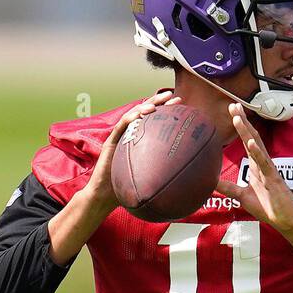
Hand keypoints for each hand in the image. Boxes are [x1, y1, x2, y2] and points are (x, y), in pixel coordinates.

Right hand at [84, 89, 181, 214]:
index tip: (181, 106)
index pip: (155, 122)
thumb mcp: (149, 183)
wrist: (103, 197)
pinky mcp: (111, 142)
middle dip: (158, 102)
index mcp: (140, 142)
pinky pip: (121, 127)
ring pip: (133, 116)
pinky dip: (130, 118)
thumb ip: (163, 177)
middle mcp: (130, 136)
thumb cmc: (126, 192)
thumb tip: (188, 183)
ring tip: (156, 103)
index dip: (167, 112)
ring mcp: (120, 137)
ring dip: (144, 107)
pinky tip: (139, 114)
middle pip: (145, 114)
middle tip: (172, 96)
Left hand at [215, 103, 292, 235]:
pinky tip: (251, 143)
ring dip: (247, 132)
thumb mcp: (242, 196)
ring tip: (237, 117)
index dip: (240, 126)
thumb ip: (228, 188)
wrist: (287, 219)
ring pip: (257, 146)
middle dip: (242, 121)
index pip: (246, 141)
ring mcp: (269, 170)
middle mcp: (262, 164)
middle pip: (251, 137)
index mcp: (256, 166)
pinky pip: (265, 164)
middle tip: (233, 105)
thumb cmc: (269, 207)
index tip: (231, 111)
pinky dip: (258, 153)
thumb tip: (211, 183)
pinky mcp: (274, 179)